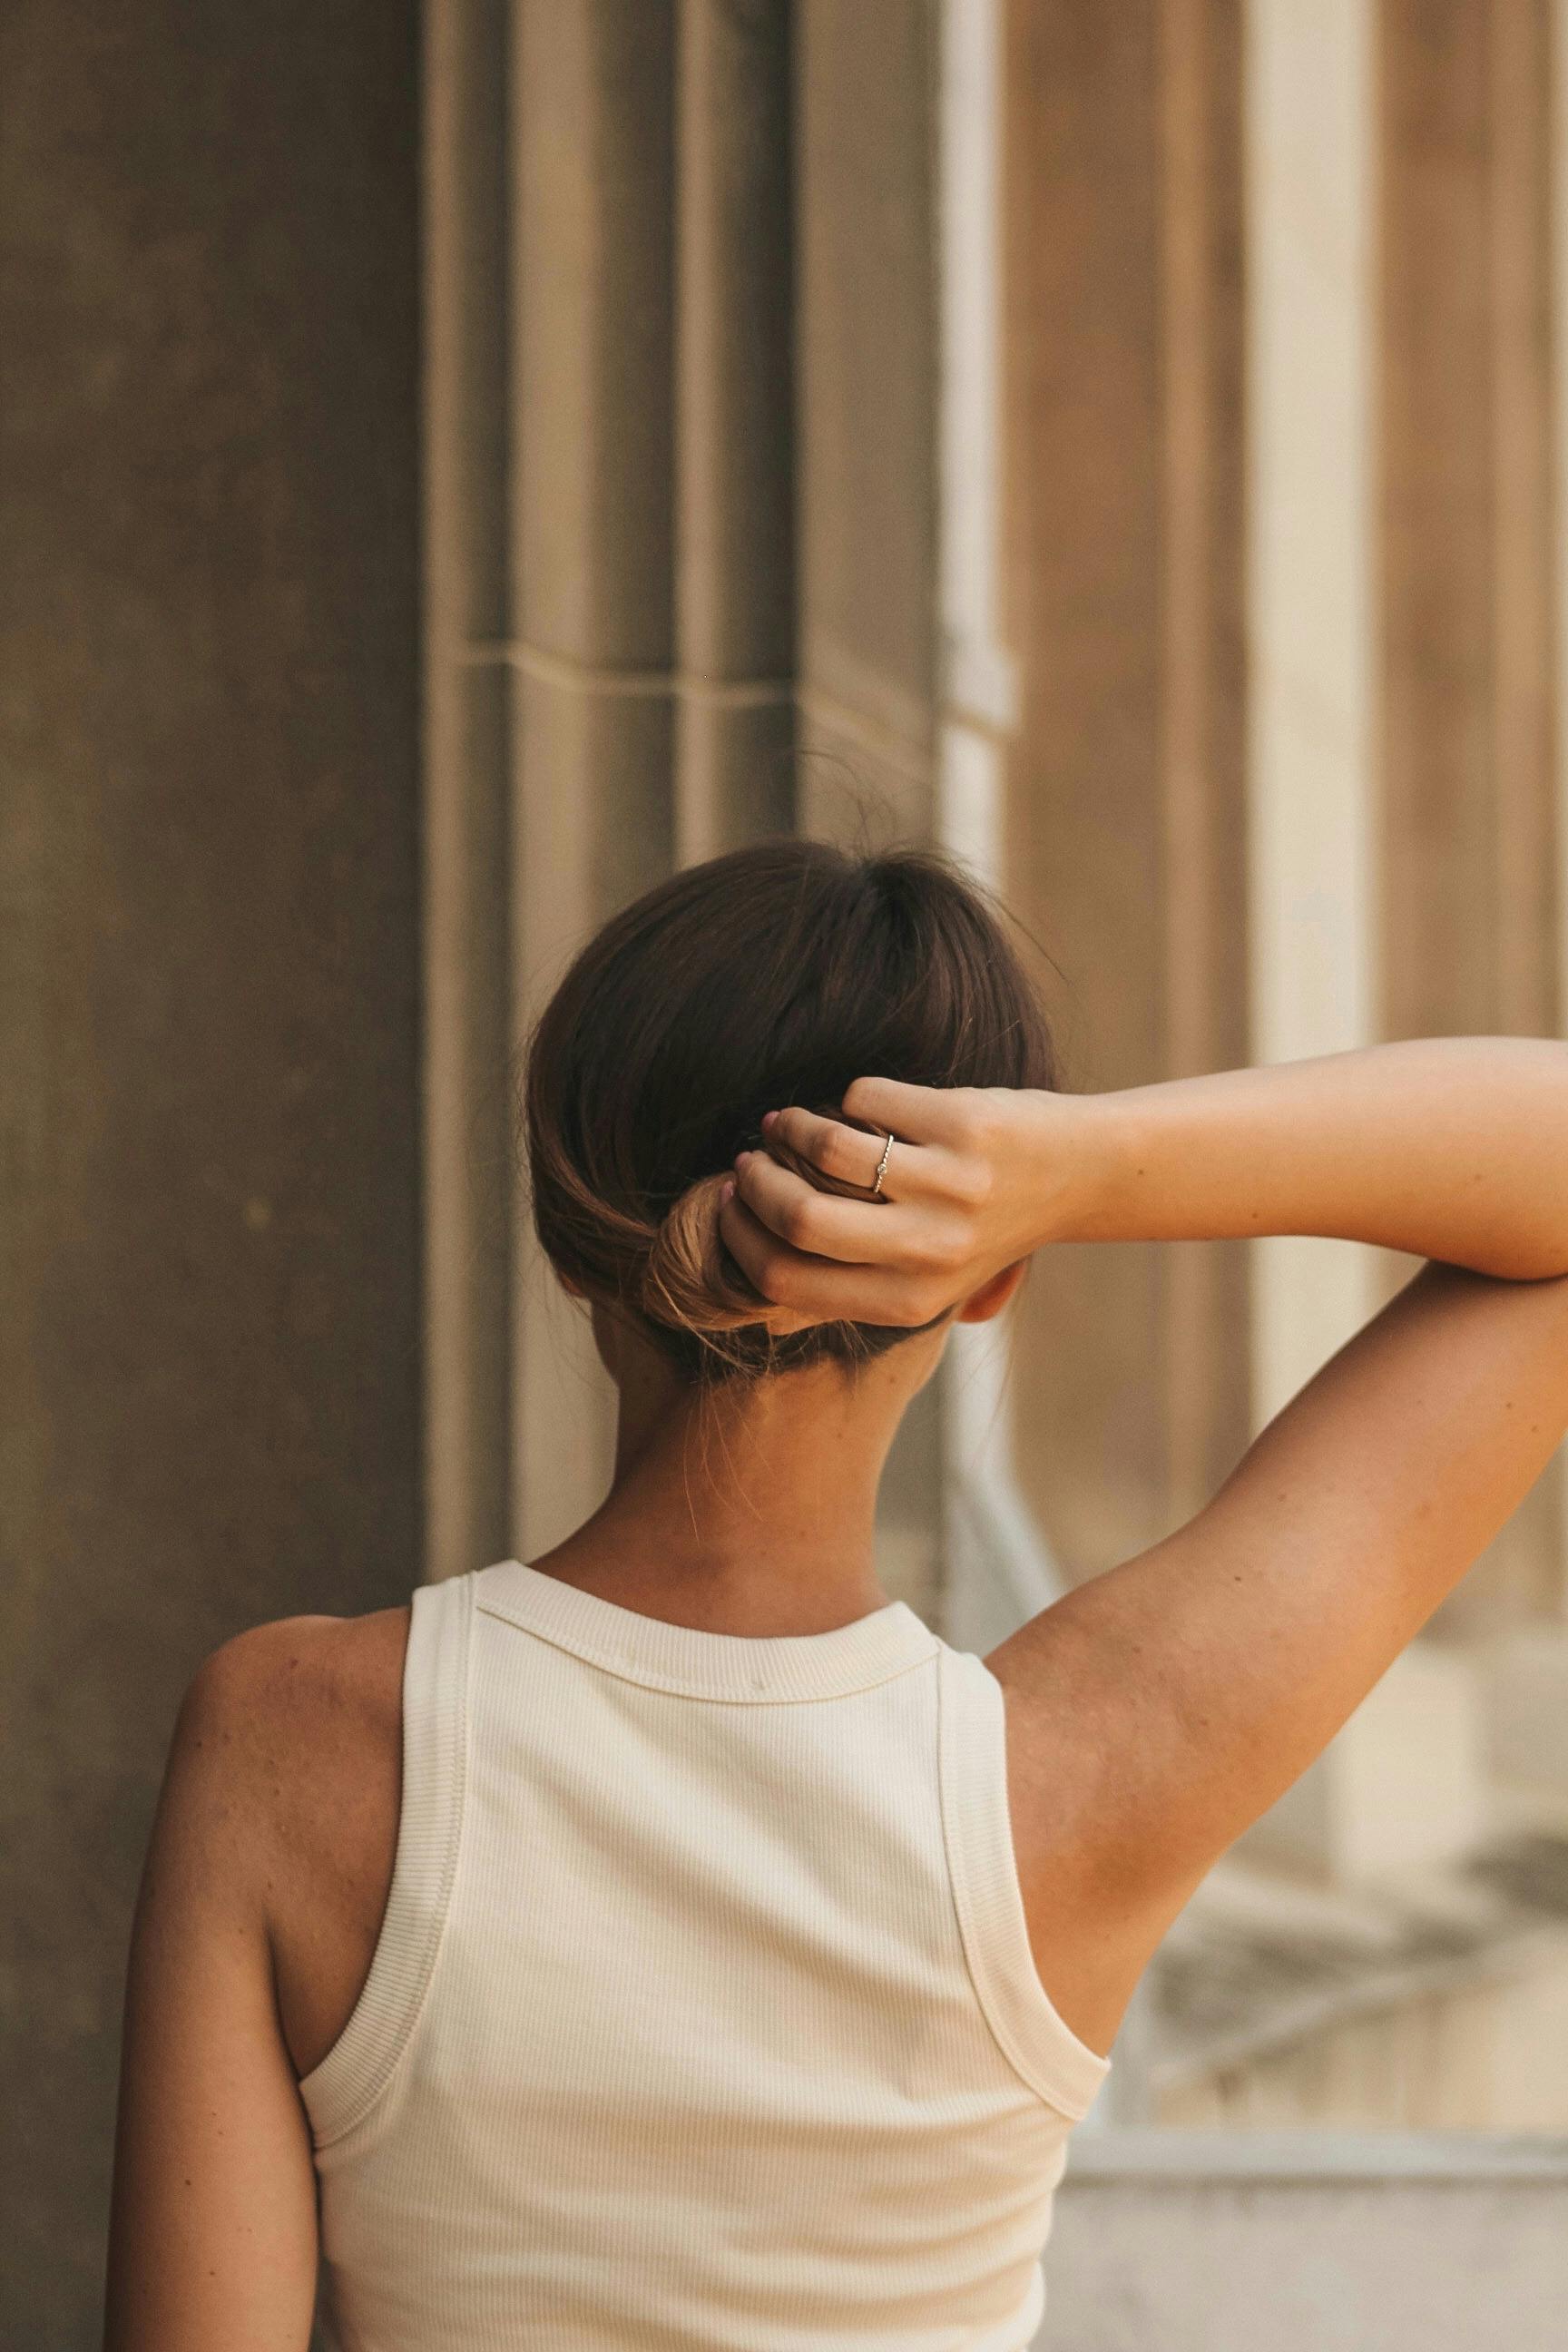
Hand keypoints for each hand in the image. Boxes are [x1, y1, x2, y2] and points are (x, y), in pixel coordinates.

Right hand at [715, 1076, 1075, 1333]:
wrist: (1080, 1173)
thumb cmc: (986, 1224)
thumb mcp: (930, 1281)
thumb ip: (857, 1287)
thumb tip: (755, 1269)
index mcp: (910, 1301)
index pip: (786, 1282)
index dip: (740, 1238)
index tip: (729, 1203)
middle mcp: (930, 1252)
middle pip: (798, 1218)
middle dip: (755, 1181)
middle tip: (749, 1159)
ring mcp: (950, 1187)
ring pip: (827, 1147)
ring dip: (790, 1127)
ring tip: (787, 1121)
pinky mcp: (963, 1125)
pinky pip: (866, 1098)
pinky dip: (849, 1096)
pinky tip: (859, 1104)